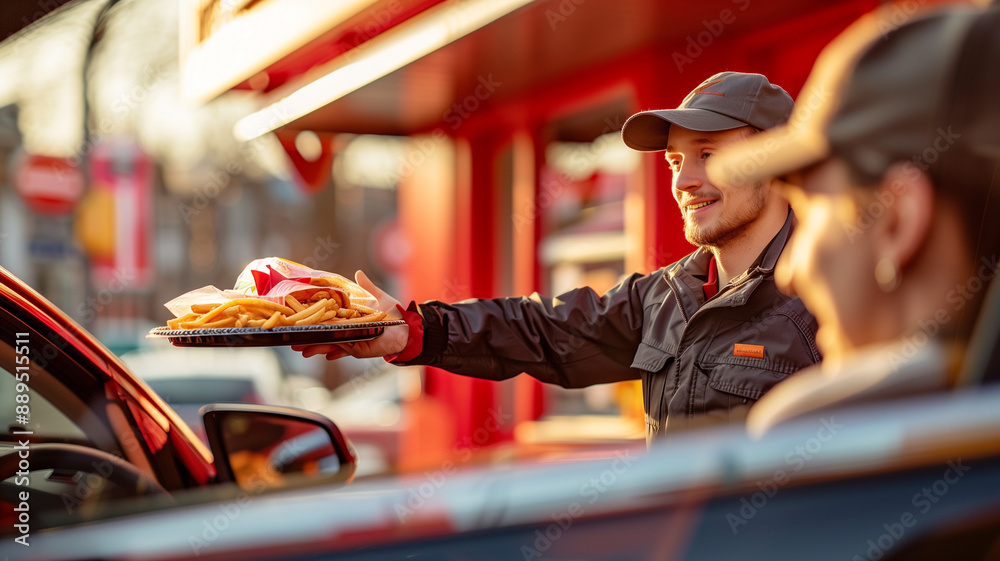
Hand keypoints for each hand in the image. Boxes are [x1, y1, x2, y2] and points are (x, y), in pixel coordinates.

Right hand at [291, 270, 408, 359]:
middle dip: (309, 340)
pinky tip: (327, 355)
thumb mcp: (378, 298)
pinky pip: (346, 350)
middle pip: (324, 336)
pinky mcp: (361, 349)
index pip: (328, 322)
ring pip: (331, 344)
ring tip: (303, 350)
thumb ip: (367, 287)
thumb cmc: (394, 313)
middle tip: (293, 343)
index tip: (299, 323)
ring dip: (317, 347)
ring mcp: (353, 342)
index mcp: (349, 320)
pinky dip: (336, 352)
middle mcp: (348, 333)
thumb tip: (357, 273)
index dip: (314, 323)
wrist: (408, 326)